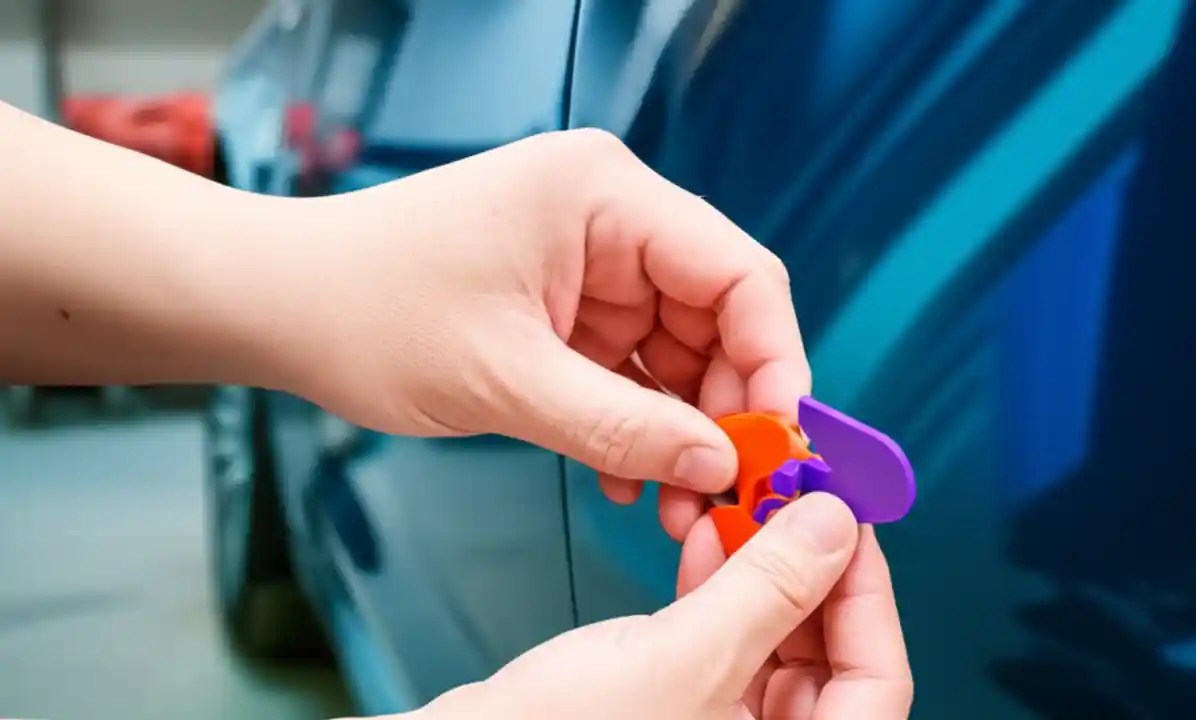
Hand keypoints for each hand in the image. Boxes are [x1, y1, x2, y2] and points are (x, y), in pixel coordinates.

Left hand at [282, 129, 807, 513]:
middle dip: (724, 410)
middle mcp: (609, 220)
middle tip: (726, 494)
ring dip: (681, 431)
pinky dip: (635, 426)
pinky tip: (627, 481)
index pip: (736, 271)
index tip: (779, 440)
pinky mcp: (567, 309)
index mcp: (604, 196)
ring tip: (676, 509)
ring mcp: (589, 266)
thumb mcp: (506, 380)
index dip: (773, 358)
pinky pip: (630, 371)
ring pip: (678, 354)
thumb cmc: (369, 311)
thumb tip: (716, 465)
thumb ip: (621, 426)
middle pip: (716, 318)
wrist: (280, 308)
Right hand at [393, 494, 911, 719]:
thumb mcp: (685, 659)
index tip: (847, 519)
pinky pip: (724, 641)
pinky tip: (705, 536)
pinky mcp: (674, 709)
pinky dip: (720, 587)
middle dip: (811, 570)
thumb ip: (769, 588)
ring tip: (745, 506)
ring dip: (762, 569)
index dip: (868, 592)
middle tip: (797, 498)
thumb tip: (833, 526)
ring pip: (774, 641)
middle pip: (829, 658)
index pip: (876, 683)